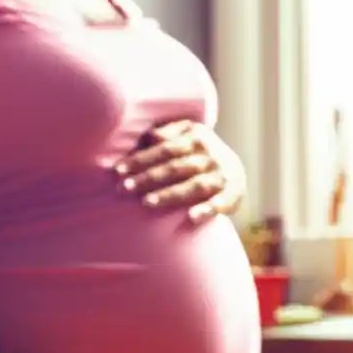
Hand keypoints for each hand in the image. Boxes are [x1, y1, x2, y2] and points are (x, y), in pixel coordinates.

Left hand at [113, 120, 246, 222]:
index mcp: (197, 137)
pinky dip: (208, 210)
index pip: (164, 149)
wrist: (234, 169)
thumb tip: (145, 137)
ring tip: (147, 203)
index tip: (117, 171)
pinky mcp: (233, 194)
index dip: (141, 159)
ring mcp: (222, 175)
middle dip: (148, 178)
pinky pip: (220, 203)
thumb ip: (166, 134)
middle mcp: (211, 155)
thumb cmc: (198, 152)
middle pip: (175, 167)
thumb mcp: (186, 135)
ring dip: (170, 194)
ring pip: (194, 185)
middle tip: (123, 189)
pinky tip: (191, 217)